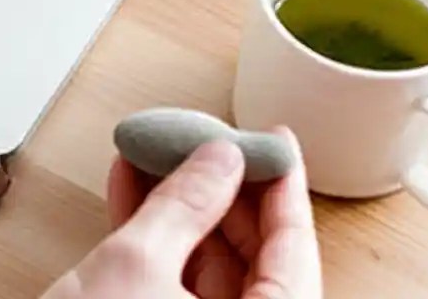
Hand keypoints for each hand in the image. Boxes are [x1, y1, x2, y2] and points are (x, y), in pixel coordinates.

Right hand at [42, 128, 321, 298]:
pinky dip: (156, 241)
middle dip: (223, 195)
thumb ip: (184, 204)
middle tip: (205, 145)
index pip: (294, 251)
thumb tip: (218, 160)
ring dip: (182, 212)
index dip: (282, 186)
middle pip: (255, 261)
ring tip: (157, 157)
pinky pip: (174, 287)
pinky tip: (134, 192)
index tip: (275, 143)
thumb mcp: (135, 265)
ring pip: (209, 272)